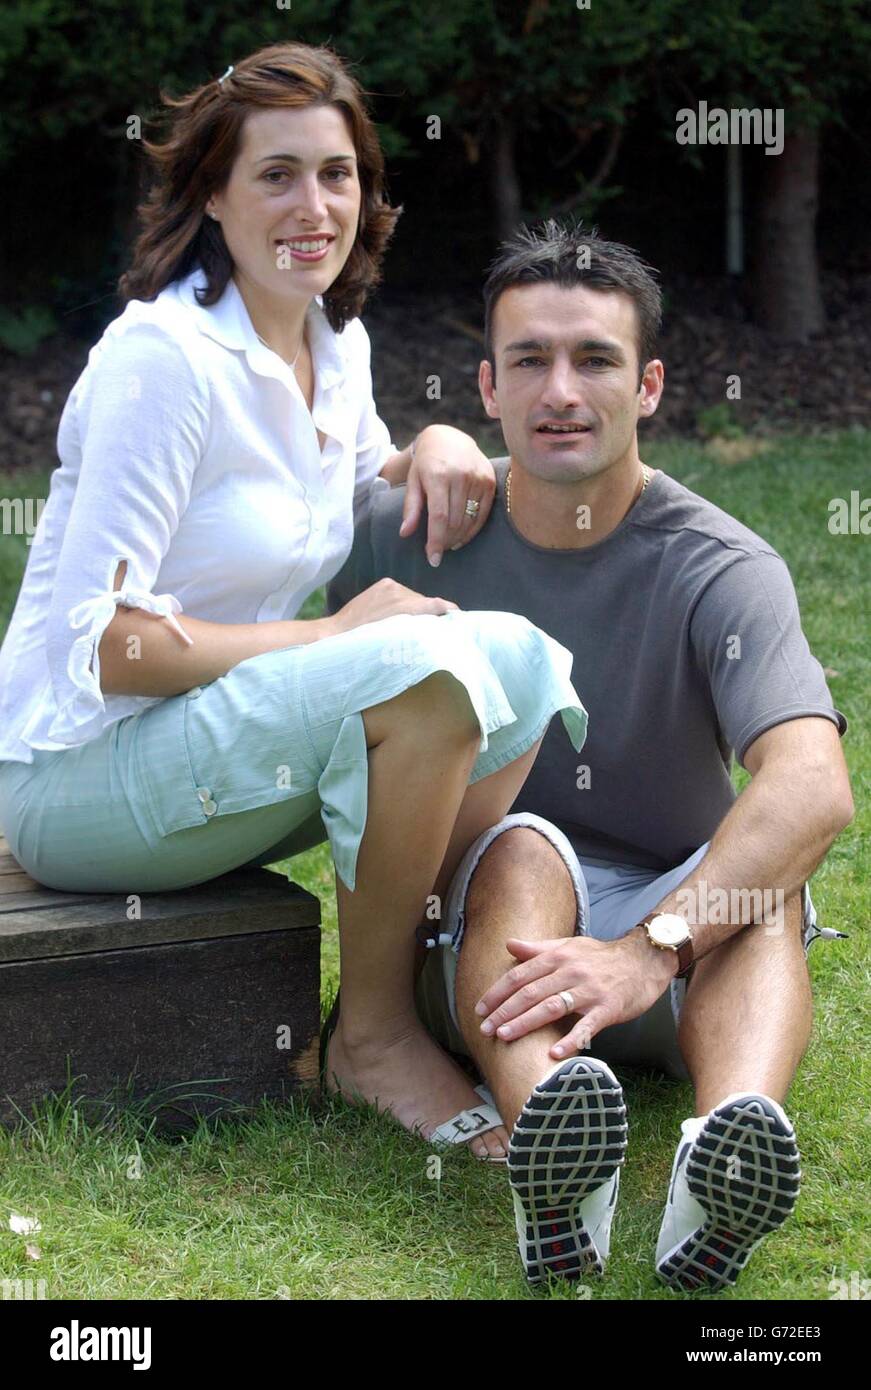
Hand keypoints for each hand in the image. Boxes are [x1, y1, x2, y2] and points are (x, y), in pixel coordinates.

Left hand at [326, 577, 458, 636]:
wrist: (337, 633)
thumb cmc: (365, 644)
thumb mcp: (395, 643)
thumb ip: (416, 632)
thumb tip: (434, 629)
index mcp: (403, 607)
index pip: (435, 604)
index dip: (449, 610)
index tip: (457, 616)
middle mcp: (399, 592)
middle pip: (424, 602)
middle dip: (429, 613)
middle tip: (432, 627)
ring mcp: (390, 586)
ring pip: (414, 597)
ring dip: (414, 609)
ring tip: (407, 623)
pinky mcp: (384, 584)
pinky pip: (402, 592)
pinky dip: (403, 603)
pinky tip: (396, 614)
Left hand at [399, 425, 495, 566]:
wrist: (449, 439)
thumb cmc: (426, 464)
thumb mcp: (413, 481)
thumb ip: (411, 508)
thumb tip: (404, 533)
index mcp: (439, 475)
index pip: (439, 517)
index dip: (436, 541)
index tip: (433, 559)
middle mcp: (461, 476)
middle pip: (455, 522)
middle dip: (445, 541)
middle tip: (436, 550)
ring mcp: (478, 478)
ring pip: (469, 520)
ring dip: (458, 538)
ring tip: (447, 544)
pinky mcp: (490, 482)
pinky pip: (483, 515)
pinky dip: (472, 530)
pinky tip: (461, 538)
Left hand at [474, 927, 677, 1059]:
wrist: (644, 960)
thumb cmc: (602, 957)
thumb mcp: (570, 947)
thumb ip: (538, 949)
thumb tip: (509, 944)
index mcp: (558, 957)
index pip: (520, 975)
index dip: (498, 992)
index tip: (480, 1008)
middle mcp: (570, 972)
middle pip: (531, 992)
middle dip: (504, 1011)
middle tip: (484, 1028)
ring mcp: (589, 990)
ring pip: (551, 1007)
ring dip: (525, 1022)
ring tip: (505, 1036)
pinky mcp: (608, 1008)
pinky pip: (586, 1026)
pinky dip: (570, 1040)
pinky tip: (554, 1053)